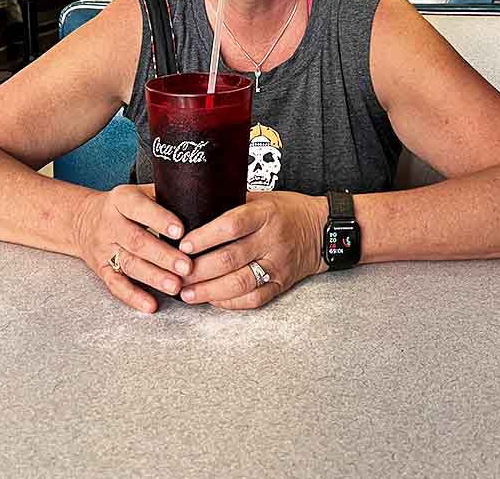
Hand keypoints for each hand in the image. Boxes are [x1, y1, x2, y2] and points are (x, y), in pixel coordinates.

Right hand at [74, 184, 193, 312]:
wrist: (82, 220)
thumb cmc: (122, 206)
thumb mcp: (138, 191)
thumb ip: (163, 196)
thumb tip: (197, 203)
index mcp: (121, 200)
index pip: (139, 208)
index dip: (160, 219)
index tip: (180, 231)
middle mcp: (111, 224)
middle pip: (137, 241)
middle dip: (163, 255)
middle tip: (186, 266)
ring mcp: (104, 249)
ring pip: (129, 264)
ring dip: (154, 277)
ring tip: (175, 285)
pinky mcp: (102, 269)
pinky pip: (117, 285)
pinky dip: (133, 296)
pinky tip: (151, 304)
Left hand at [177, 192, 327, 309]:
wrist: (324, 230)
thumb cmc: (288, 210)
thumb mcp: (262, 197)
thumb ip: (232, 204)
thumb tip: (194, 209)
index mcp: (265, 214)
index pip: (231, 225)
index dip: (205, 236)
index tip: (184, 244)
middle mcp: (272, 240)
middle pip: (230, 258)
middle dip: (198, 269)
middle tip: (175, 273)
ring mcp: (278, 265)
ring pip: (240, 283)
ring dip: (209, 290)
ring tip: (187, 292)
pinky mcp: (281, 284)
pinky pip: (254, 299)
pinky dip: (230, 302)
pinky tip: (212, 299)